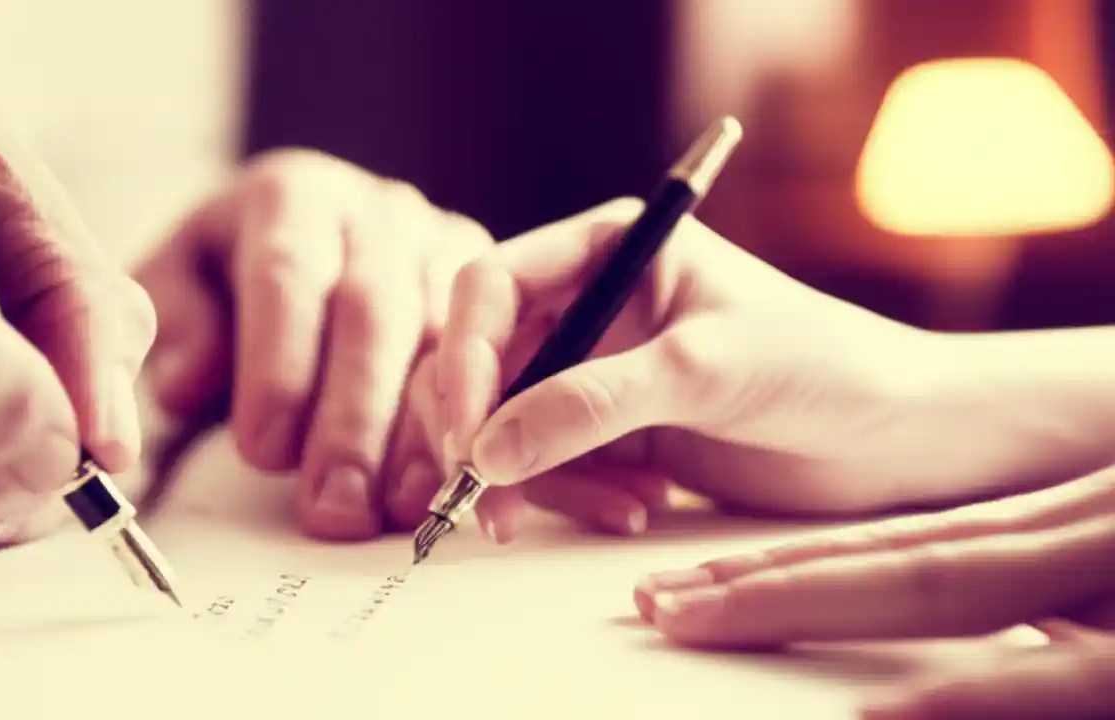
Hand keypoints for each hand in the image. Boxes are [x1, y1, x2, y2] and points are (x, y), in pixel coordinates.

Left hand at [136, 149, 490, 539]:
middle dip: (353, 419)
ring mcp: (442, 245)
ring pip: (442, 340)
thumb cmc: (230, 287)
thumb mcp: (178, 291)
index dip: (279, 368)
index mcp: (292, 195)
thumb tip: (189, 383)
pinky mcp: (488, 291)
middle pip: (373, 311)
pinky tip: (443, 487)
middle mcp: (379, 210)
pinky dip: (466, 431)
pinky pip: (491, 361)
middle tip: (331, 509)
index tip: (261, 451)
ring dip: (418, 435)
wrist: (304, 255)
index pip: (289, 274)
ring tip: (391, 511)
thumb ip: (171, 327)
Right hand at [417, 199, 1100, 540]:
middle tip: (496, 499)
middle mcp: (592, 306)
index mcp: (610, 249)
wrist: (897, 436)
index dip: (465, 356)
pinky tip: (638, 507)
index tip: (470, 430)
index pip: (492, 288)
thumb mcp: (705, 370)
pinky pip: (549, 468)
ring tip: (620, 507)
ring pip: (508, 426)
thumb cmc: (824, 366)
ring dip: (539, 479)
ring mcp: (598, 373)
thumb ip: (592, 402)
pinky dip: (574, 497)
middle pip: (484, 363)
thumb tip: (488, 448)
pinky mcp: (612, 433)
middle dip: (487, 433)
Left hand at [632, 466, 1114, 718]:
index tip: (693, 584)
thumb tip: (948, 659)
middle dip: (762, 584)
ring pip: (944, 585)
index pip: (902, 546)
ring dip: (807, 600)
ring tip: (688, 618)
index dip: (790, 566)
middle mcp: (1072, 538)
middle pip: (894, 560)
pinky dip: (973, 699)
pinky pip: (1074, 684)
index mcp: (1060, 533)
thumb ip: (1046, 613)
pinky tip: (872, 714)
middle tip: (650, 603)